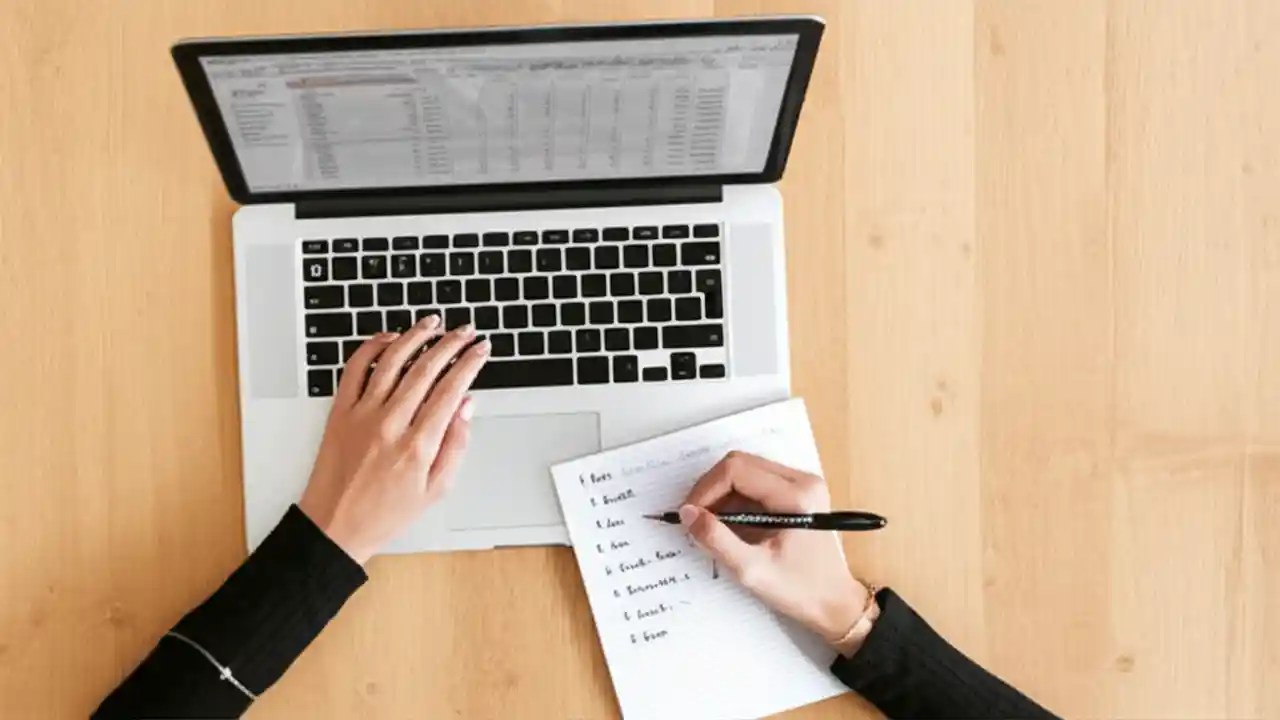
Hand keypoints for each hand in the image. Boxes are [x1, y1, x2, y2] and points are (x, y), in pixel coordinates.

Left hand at [298, 316, 488, 563]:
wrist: (334, 526)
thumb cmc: (383, 513)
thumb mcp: (435, 490)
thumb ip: (456, 445)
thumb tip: (466, 407)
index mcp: (417, 445)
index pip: (451, 389)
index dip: (470, 364)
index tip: (481, 350)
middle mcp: (390, 424)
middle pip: (426, 368)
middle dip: (451, 343)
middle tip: (465, 332)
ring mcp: (361, 414)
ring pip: (392, 360)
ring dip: (416, 336)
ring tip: (432, 324)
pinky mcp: (339, 412)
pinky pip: (355, 368)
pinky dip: (372, 347)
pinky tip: (389, 339)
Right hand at [680, 451, 870, 651]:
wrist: (834, 602)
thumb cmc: (800, 590)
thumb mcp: (752, 570)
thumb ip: (717, 540)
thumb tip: (687, 513)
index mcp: (797, 495)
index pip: (737, 470)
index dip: (706, 489)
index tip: (690, 516)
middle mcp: (802, 480)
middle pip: (740, 464)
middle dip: (711, 490)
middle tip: (697, 521)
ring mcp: (801, 484)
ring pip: (745, 471)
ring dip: (721, 494)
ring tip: (712, 526)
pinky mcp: (796, 492)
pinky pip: (755, 483)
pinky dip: (734, 499)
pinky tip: (730, 525)